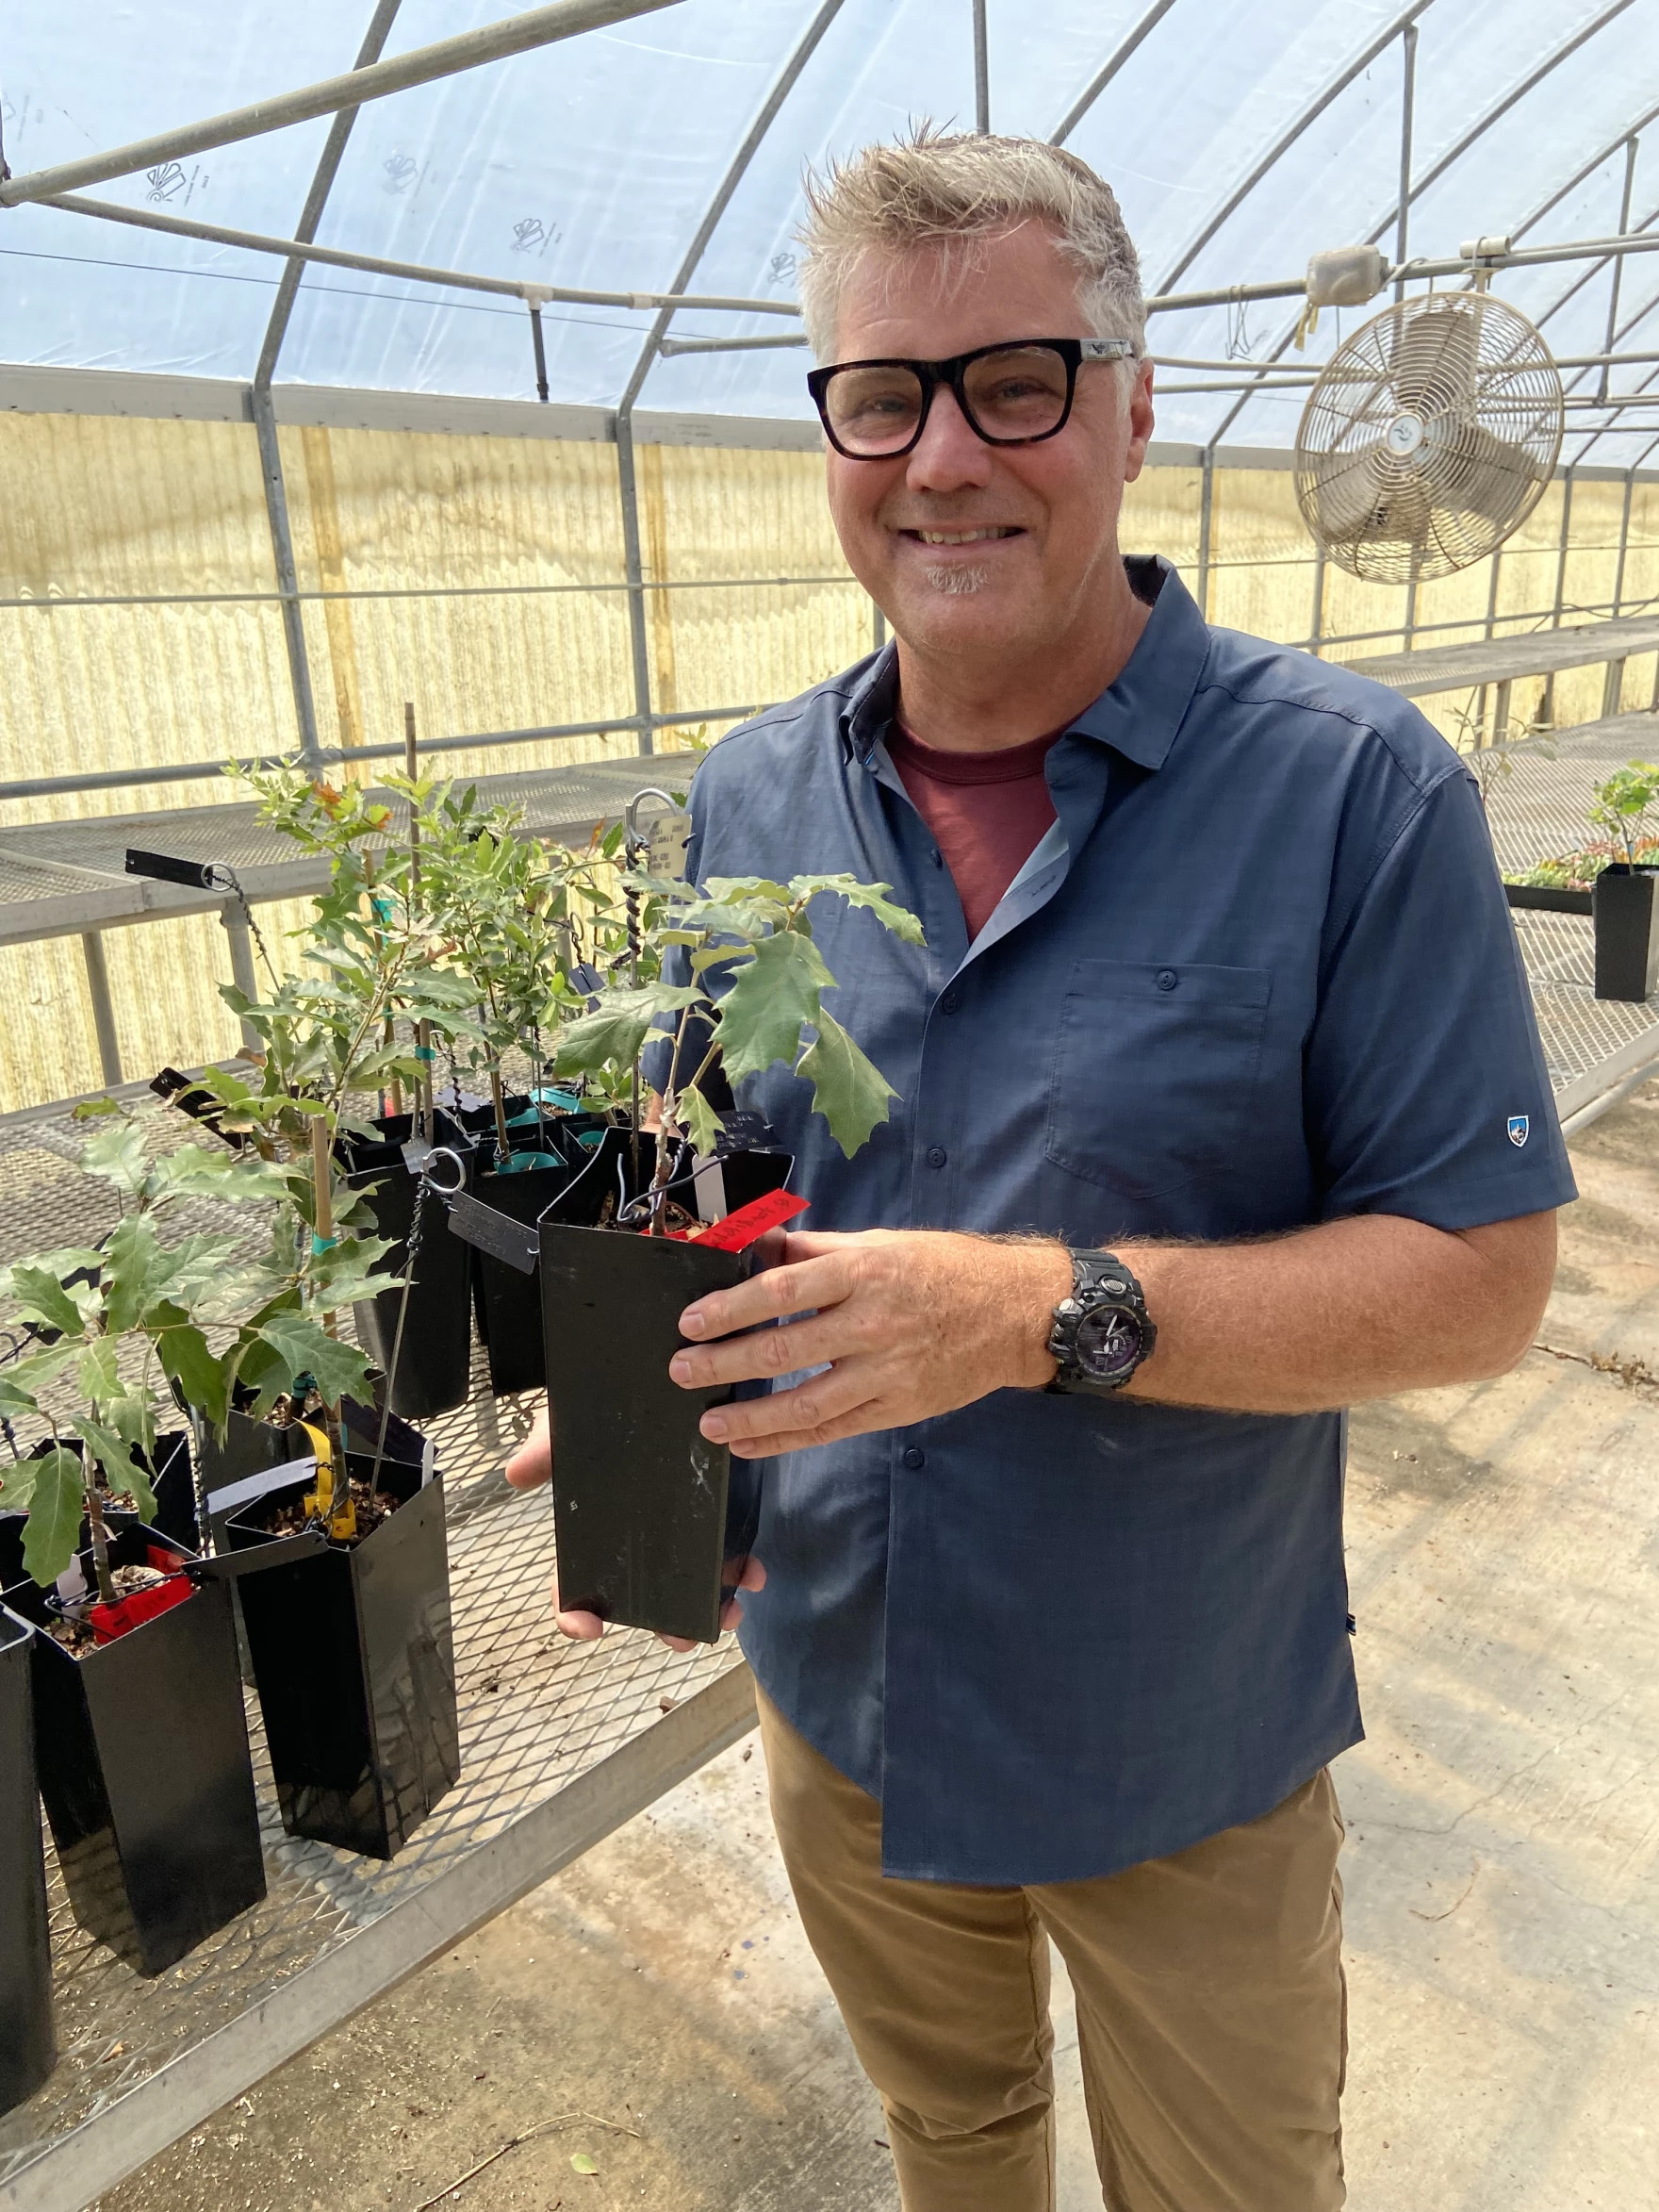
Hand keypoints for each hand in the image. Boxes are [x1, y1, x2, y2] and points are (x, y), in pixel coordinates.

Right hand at [504, 1408, 765, 1645]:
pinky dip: (741, 1567)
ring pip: (692, 1582)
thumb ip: (545, 1448)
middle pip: (646, 1597)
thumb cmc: (602, 1404)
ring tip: (729, 1610)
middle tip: (683, 1636)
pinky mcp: (714, 1510)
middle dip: (665, 1624)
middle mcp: (639, 1539)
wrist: (652, 1372)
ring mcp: (679, 1528)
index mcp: (595, 1530)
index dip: (575, 1612)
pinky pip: (727, 1550)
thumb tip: (515, 1474)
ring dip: (712, 1605)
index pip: (576, 1583)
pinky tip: (753, 1570)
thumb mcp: (568, 1424)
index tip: (589, 1627)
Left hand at [668, 1228, 1070, 1455]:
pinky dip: (786, 1442)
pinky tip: (751, 1445)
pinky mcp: (897, 1408)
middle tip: (682, 1370)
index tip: (691, 1322)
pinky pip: (833, 1430)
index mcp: (862, 1271)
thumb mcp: (879, 1243)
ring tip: (709, 1423)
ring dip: (750, 1417)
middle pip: (783, 1351)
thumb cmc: (942, 1269)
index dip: (730, 1309)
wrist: (1013, 1314)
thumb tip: (754, 1244)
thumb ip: (813, 1249)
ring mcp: (885, 1372)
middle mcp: (871, 1323)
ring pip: (805, 1403)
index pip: (781, 1293)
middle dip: (723, 1364)